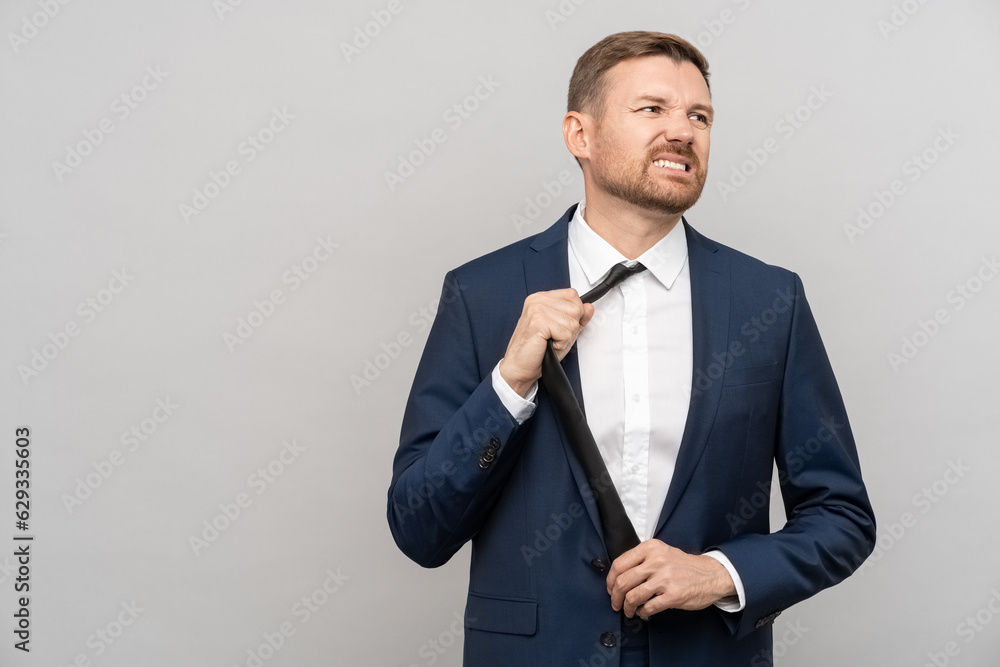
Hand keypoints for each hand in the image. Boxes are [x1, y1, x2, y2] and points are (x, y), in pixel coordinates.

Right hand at [499, 289, 593, 396]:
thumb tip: (589, 307)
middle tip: (554, 336)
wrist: (519, 367)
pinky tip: (548, 344)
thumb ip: (577, 318)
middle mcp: (538, 301)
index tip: (563, 326)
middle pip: (576, 308)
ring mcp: (537, 310)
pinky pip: (565, 333)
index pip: (572, 295)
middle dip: (571, 328)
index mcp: (541, 299)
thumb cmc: (537, 351)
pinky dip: (560, 344)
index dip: (575, 314)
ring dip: (565, 338)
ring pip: (572, 322)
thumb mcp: (563, 331)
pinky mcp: (538, 322)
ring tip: (550, 341)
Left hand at [606, 540, 735, 617]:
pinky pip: (648, 607)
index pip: (619, 564)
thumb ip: (641, 560)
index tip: (610, 588)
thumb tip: (618, 576)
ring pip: (632, 596)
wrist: (711, 574)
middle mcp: (656, 561)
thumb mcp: (662, 552)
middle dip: (615, 596)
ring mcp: (665, 578)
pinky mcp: (673, 595)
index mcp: (650, 548)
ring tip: (629, 610)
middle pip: (622, 582)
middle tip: (615, 603)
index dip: (610, 580)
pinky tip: (644, 612)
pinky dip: (642, 612)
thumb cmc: (684, 566)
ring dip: (627, 607)